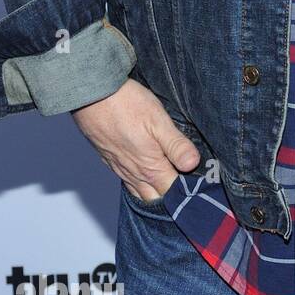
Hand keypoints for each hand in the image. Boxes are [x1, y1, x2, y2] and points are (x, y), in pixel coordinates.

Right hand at [71, 78, 200, 200]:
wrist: (92, 97)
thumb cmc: (126, 105)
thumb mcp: (158, 121)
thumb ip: (176, 145)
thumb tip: (193, 164)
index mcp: (150, 166)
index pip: (173, 192)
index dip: (188, 193)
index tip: (202, 188)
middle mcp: (134, 173)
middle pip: (157, 198)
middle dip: (173, 198)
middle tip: (189, 191)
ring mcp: (120, 168)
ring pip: (141, 193)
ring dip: (156, 194)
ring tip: (172, 189)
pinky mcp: (110, 161)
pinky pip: (128, 183)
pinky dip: (140, 186)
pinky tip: (147, 178)